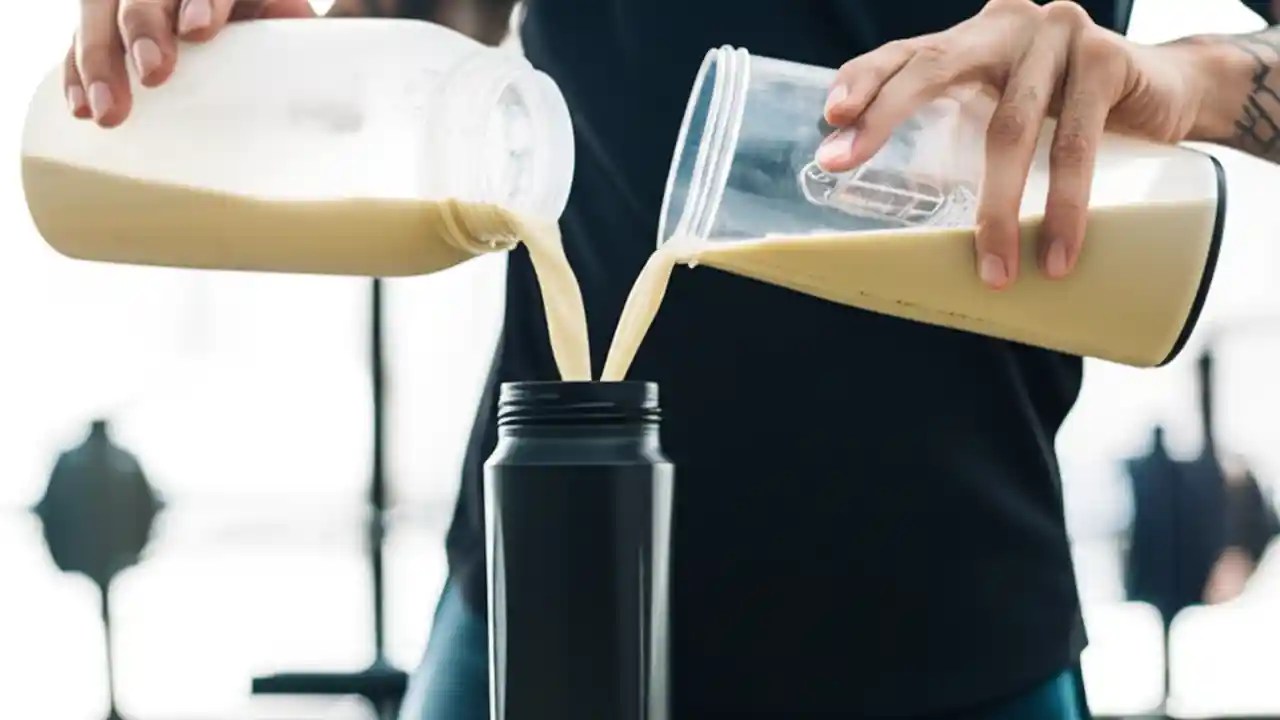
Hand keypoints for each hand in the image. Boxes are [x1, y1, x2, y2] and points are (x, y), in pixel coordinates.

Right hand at [66, 0, 316, 127]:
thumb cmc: (283, 41)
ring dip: (99, 58)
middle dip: (145, 28)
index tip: (200, 30)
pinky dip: (78, 72)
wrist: (260, 28)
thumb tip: (347, 121)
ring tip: (106, 112)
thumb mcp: (298, 39)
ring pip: (104, 8)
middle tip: (155, 75)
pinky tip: (79, 108)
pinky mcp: (112, 18)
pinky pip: (84, 36)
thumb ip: (311, 61)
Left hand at [818, 0, 1208, 288]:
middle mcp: (1007, 28)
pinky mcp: (1108, 60)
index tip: (829, 118)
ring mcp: (1059, 34)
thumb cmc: (1072, 116)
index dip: (865, 80)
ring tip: (993, 271)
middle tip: (844, 163)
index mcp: (974, 41)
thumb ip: (967, 140)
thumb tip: (909, 227)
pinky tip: (1059, 253)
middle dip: (886, 114)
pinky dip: (1066, 205)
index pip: (906, 54)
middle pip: (936, 67)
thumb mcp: (1011, 116)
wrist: (1173, 93)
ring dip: (998, 209)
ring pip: (1010, 128)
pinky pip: (1077, 144)